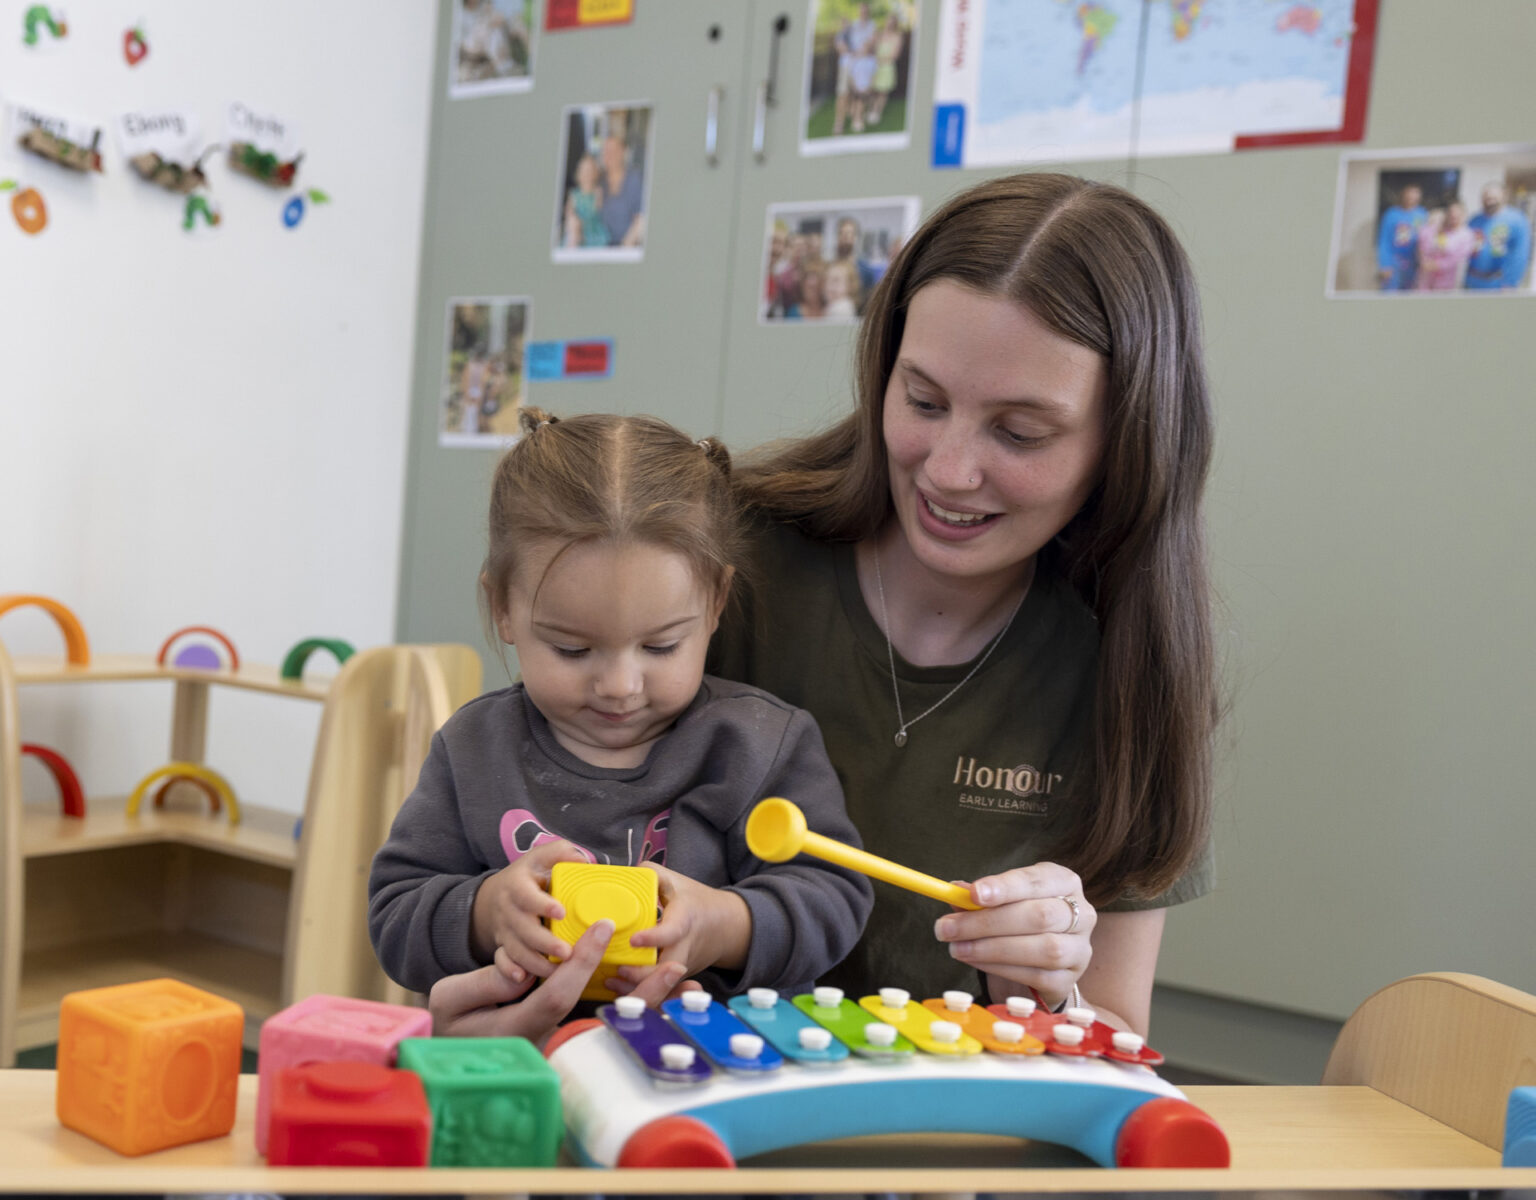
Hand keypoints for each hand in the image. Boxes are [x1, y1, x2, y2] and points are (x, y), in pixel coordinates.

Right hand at [428, 918, 609, 1041]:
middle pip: (572, 996)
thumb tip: (524, 970)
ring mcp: (540, 1033)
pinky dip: (573, 973)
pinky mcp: (543, 1025)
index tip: (599, 931)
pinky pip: (563, 996)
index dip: (581, 962)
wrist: (443, 1044)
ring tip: (597, 933)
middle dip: (590, 959)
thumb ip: (485, 983)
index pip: (556, 997)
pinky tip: (581, 951)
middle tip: (604, 925)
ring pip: (571, 996)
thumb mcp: (450, 997)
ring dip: (584, 965)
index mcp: (511, 1031)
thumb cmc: (443, 1021)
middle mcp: (533, 1036)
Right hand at [470, 840, 590, 980]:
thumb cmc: (530, 875)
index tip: (561, 912)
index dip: (542, 904)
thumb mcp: (542, 857)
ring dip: (536, 963)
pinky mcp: (504, 947)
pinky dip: (512, 972)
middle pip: (523, 929)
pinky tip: (524, 980)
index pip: (526, 895)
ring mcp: (505, 931)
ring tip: (560, 971)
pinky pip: (504, 963)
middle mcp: (508, 910)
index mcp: (517, 886)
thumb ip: (563, 853)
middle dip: (544, 943)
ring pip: (516, 950)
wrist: (496, 896)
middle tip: (567, 952)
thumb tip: (585, 860)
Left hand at [612, 865, 749, 988]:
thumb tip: (620, 873)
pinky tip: (616, 987)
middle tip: (618, 969)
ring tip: (610, 981)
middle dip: (644, 975)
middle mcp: (685, 947)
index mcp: (685, 920)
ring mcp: (681, 966)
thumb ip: (651, 875)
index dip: (654, 937)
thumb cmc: (694, 900)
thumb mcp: (676, 882)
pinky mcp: (676, 978)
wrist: (725, 925)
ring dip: (638, 988)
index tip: (635, 939)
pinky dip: (638, 991)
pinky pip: (659, 989)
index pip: (672, 932)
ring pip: (663, 986)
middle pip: (667, 970)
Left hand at [933, 862, 1095, 1011]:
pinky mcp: (1068, 979)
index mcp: (1064, 882)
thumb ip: (980, 896)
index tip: (973, 894)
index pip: (1036, 881)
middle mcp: (1081, 913)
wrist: (1043, 962)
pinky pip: (1037, 976)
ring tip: (957, 948)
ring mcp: (1079, 949)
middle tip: (948, 928)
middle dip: (988, 922)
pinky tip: (976, 961)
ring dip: (992, 949)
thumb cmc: (1021, 920)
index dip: (1005, 887)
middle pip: (1039, 916)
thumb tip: (954, 891)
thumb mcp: (1004, 900)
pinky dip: (1001, 969)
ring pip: (1042, 949)